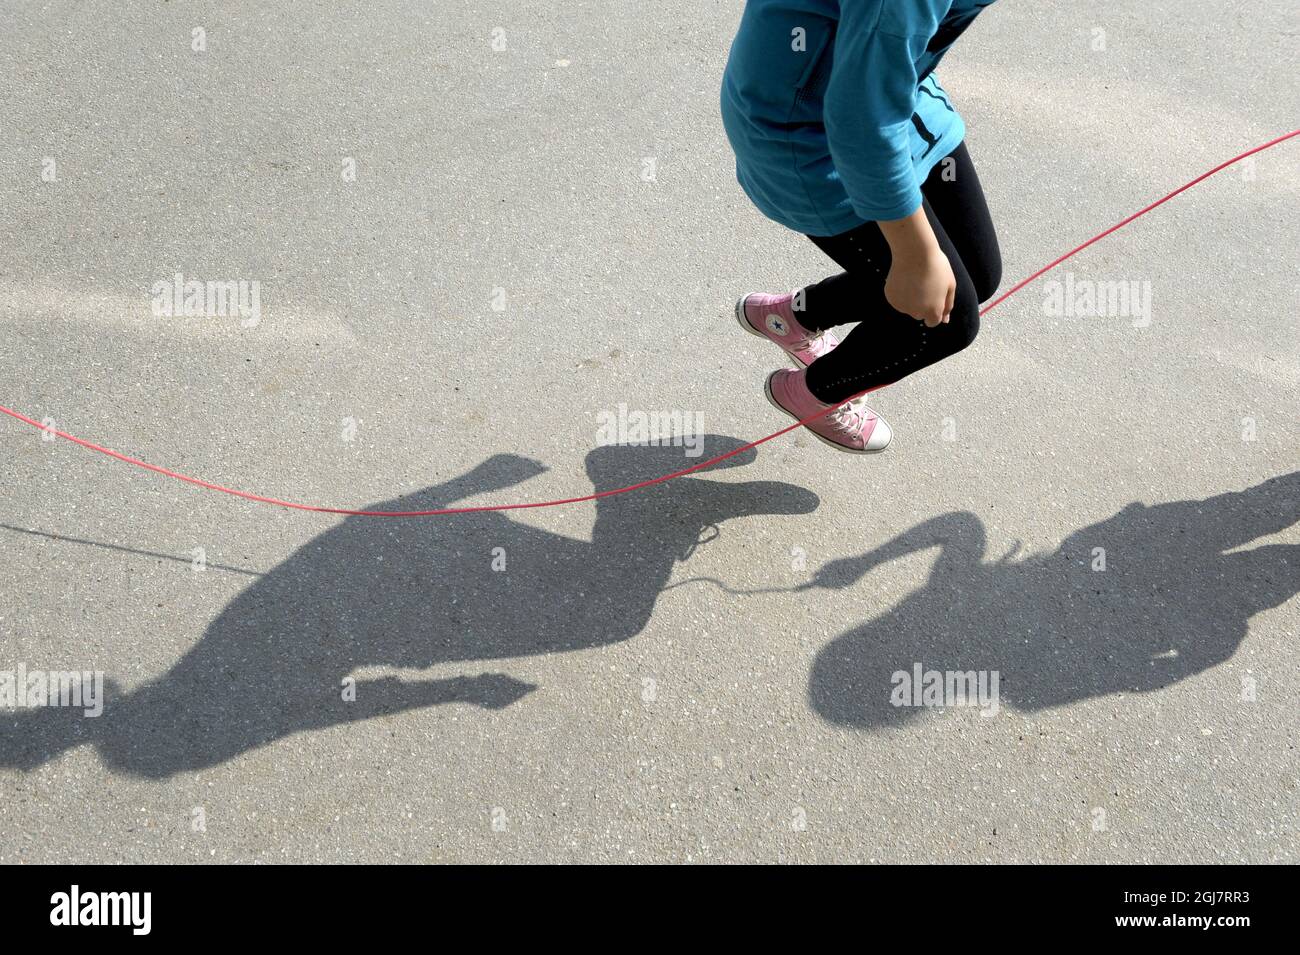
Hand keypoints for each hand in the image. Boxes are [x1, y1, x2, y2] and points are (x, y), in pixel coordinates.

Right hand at [877, 206, 955, 326]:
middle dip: (922, 304)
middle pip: (919, 314)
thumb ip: (947, 305)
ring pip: (907, 306)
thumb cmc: (936, 267)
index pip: (932, 322)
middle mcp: (916, 313)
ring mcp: (902, 306)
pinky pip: (897, 299)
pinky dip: (900, 292)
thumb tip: (945, 320)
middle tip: (924, 284)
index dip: (934, 310)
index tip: (932, 297)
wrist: (914, 252)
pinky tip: (904, 278)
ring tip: (914, 279)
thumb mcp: (950, 286)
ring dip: (910, 298)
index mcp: (933, 311)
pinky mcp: (891, 298)